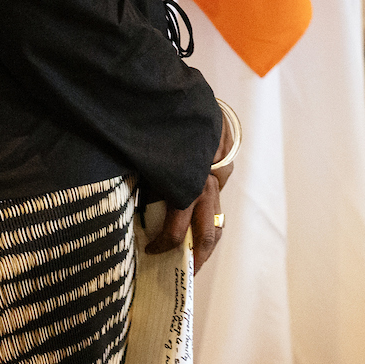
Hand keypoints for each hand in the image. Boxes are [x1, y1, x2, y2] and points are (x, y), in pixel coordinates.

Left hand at [146, 121, 234, 273]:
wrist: (173, 89)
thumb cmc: (149, 126)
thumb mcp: (141, 163)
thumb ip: (145, 188)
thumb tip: (139, 216)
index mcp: (183, 186)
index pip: (176, 232)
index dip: (162, 247)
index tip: (149, 251)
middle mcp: (205, 181)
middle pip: (208, 234)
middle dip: (197, 258)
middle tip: (185, 274)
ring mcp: (218, 169)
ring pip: (219, 215)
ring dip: (207, 237)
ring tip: (196, 256)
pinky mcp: (224, 156)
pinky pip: (220, 184)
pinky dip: (210, 201)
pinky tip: (199, 208)